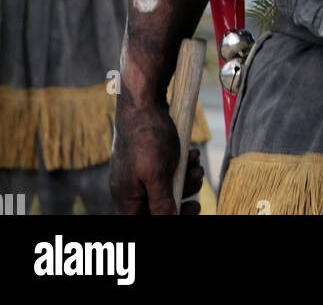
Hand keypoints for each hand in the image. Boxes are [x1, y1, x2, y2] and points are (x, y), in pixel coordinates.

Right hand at [110, 101, 204, 215]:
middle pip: (157, 209)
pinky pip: (168, 173)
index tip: (187, 212)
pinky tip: (192, 156)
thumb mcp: (157, 174)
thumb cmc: (147, 136)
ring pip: (166, 190)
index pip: (142, 223)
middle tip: (197, 196)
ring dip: (186, 182)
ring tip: (196, 168)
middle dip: (181, 200)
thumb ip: (162, 204)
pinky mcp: (149, 159)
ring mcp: (139, 173)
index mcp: (126, 198)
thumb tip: (169, 223)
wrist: (144, 99)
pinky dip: (182, 168)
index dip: (163, 222)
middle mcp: (130, 188)